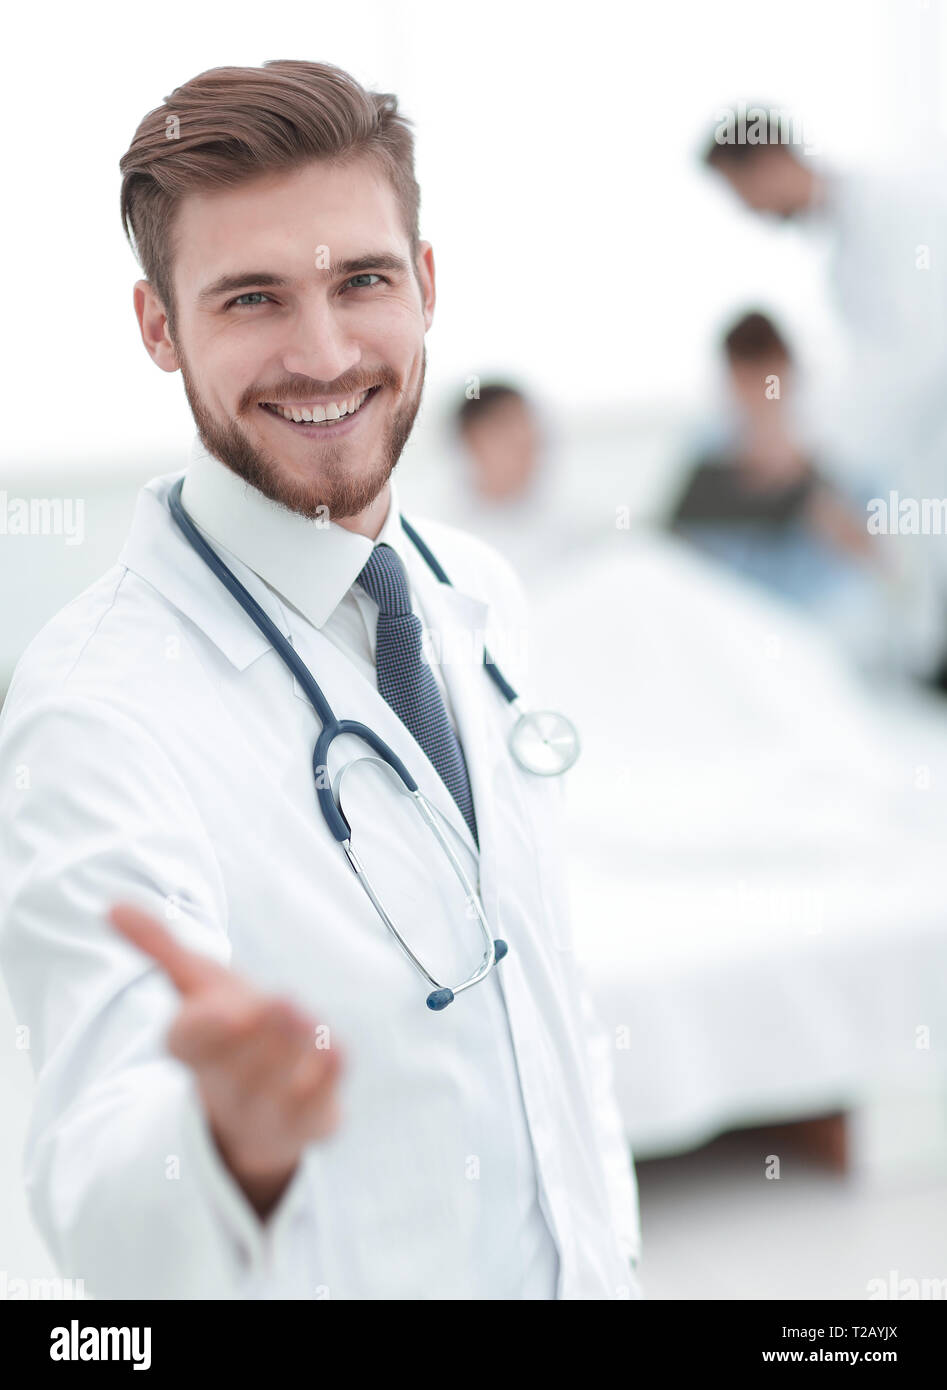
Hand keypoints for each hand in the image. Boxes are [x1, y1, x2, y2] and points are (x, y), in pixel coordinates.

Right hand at [108, 902, 342, 1217]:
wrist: (261, 1105)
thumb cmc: (228, 1027)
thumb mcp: (196, 982)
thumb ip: (159, 945)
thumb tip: (111, 907)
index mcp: (196, 1050)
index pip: (187, 1041)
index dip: (206, 1027)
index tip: (228, 1008)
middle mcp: (226, 1088)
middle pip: (234, 1070)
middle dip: (259, 1035)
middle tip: (283, 998)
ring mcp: (266, 1115)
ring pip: (273, 1093)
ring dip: (291, 1053)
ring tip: (306, 1017)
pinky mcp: (309, 1126)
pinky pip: (317, 1114)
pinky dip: (325, 1083)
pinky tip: (334, 1050)